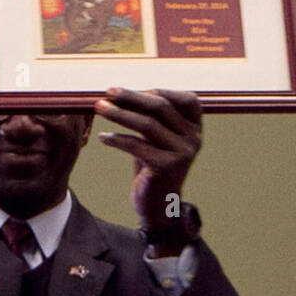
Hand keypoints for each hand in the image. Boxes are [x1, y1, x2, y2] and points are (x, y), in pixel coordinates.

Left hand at [94, 88, 201, 236]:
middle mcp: (193, 138)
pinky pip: (136, 145)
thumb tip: (121, 91)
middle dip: (132, 97)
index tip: (126, 90)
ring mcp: (182, 153)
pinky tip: (103, 137)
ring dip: (120, 114)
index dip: (154, 90)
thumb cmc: (153, 165)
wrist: (158, 205)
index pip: (181, 98)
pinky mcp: (166, 167)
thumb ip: (151, 115)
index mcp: (195, 127)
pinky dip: (117, 139)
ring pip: (147, 124)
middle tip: (108, 92)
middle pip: (161, 107)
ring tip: (99, 108)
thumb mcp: (156, 136)